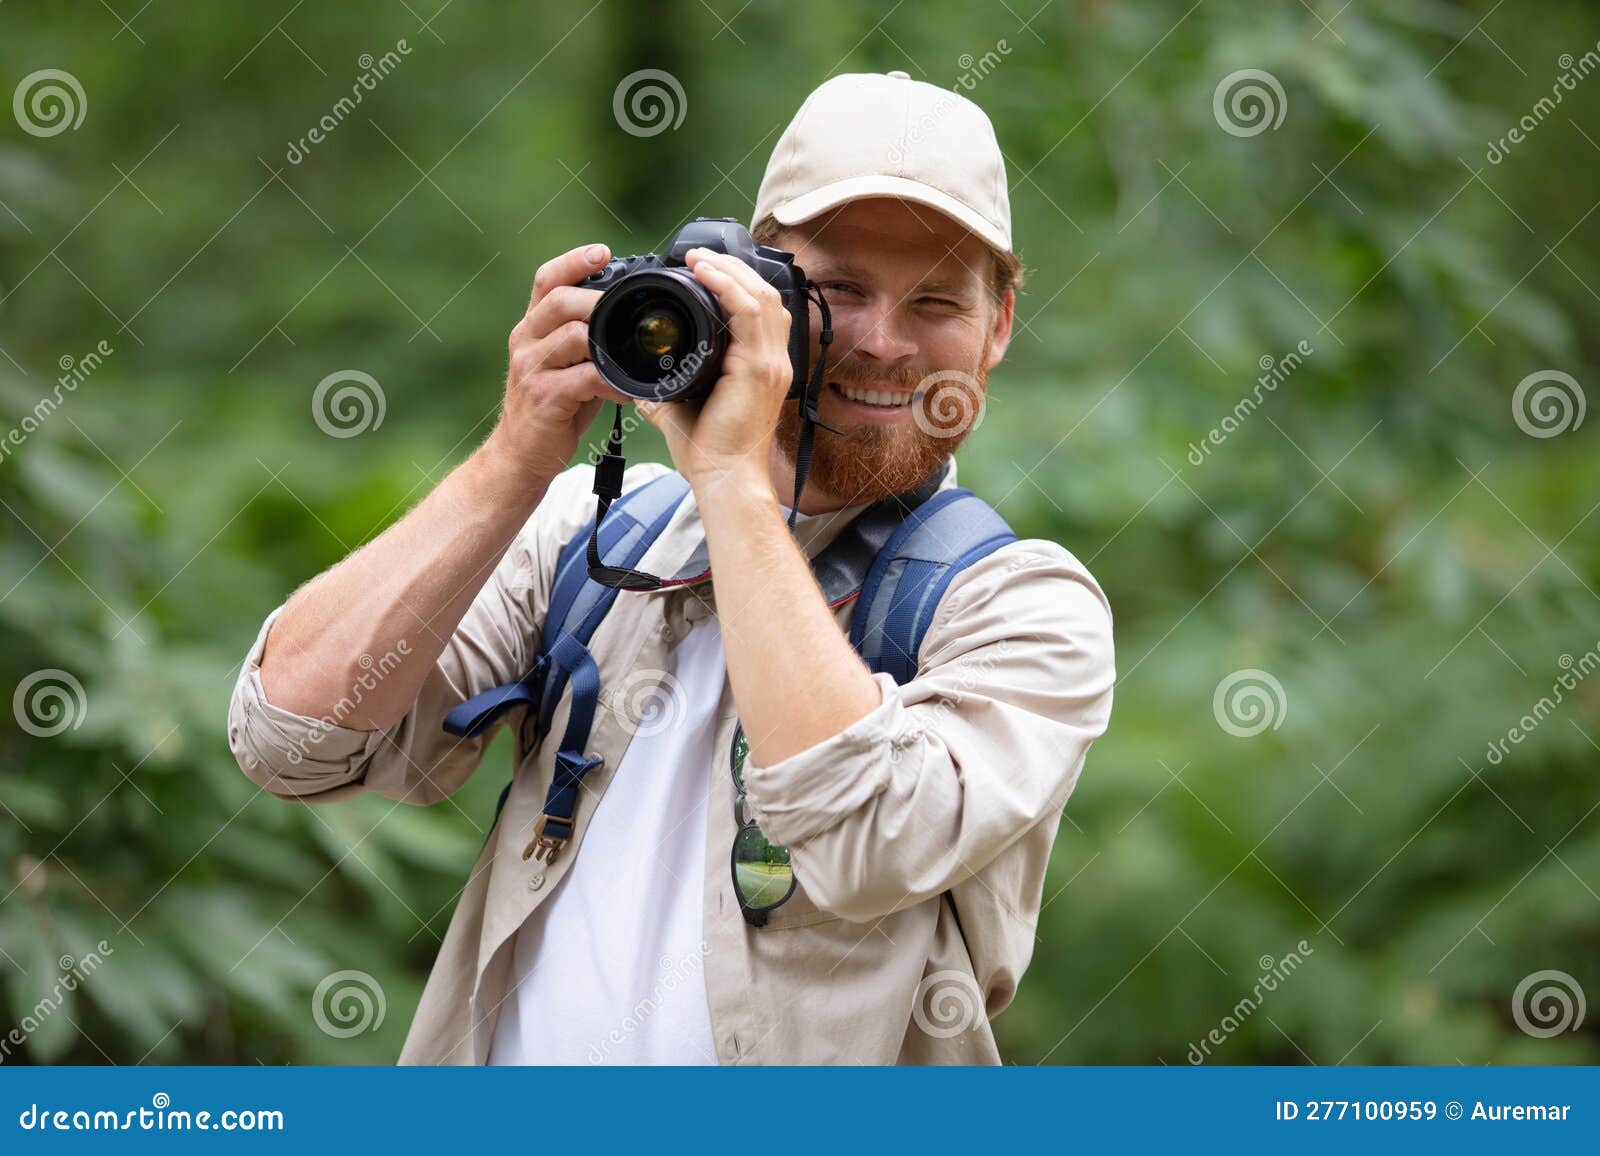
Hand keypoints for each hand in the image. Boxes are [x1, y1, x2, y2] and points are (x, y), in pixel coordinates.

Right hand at [486, 242, 630, 480]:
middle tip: (631, 312)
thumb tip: (623, 315)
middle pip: (561, 301)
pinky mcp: (544, 397)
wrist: (520, 454)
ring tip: (634, 357)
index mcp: (531, 328)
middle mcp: (525, 341)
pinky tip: (626, 392)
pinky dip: (613, 383)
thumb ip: (583, 337)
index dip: (573, 261)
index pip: (547, 280)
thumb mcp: (561, 363)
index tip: (603, 251)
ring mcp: (532, 368)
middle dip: (600, 301)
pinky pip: (586, 379)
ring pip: (575, 336)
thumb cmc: (552, 407)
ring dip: (610, 344)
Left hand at [635, 247, 793, 493]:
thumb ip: (668, 384)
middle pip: (766, 295)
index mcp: (762, 367)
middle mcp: (774, 362)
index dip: (737, 284)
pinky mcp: (760, 369)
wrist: (722, 479)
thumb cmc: (709, 451)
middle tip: (698, 256)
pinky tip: (704, 273)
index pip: (762, 312)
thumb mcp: (685, 404)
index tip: (703, 270)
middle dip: (733, 269)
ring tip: (698, 258)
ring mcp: (771, 364)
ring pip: (761, 296)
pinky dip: (727, 286)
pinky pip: (749, 312)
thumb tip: (639, 374)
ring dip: (728, 271)